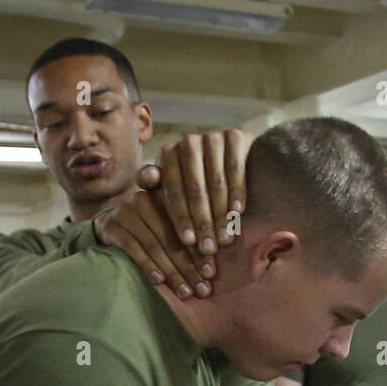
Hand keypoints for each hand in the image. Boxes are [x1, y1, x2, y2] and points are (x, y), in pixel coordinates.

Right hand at [95, 191, 212, 298]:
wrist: (106, 226)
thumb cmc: (146, 230)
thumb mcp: (166, 226)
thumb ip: (189, 235)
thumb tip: (215, 264)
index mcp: (166, 197)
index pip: (188, 228)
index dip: (201, 252)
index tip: (212, 274)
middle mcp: (146, 200)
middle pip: (173, 239)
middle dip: (190, 267)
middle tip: (203, 289)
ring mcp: (127, 213)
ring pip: (155, 246)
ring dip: (172, 272)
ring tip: (185, 292)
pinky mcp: (112, 227)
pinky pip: (133, 249)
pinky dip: (148, 266)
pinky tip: (159, 282)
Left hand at [138, 129, 251, 254]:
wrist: (231, 163)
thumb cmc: (195, 185)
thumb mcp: (175, 189)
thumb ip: (158, 186)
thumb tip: (148, 178)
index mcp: (168, 154)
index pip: (173, 190)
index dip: (180, 217)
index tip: (189, 242)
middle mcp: (189, 142)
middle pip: (195, 188)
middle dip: (202, 222)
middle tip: (209, 248)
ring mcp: (212, 137)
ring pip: (216, 181)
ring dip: (221, 214)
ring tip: (225, 239)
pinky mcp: (236, 137)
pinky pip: (236, 169)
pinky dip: (237, 192)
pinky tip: (238, 213)